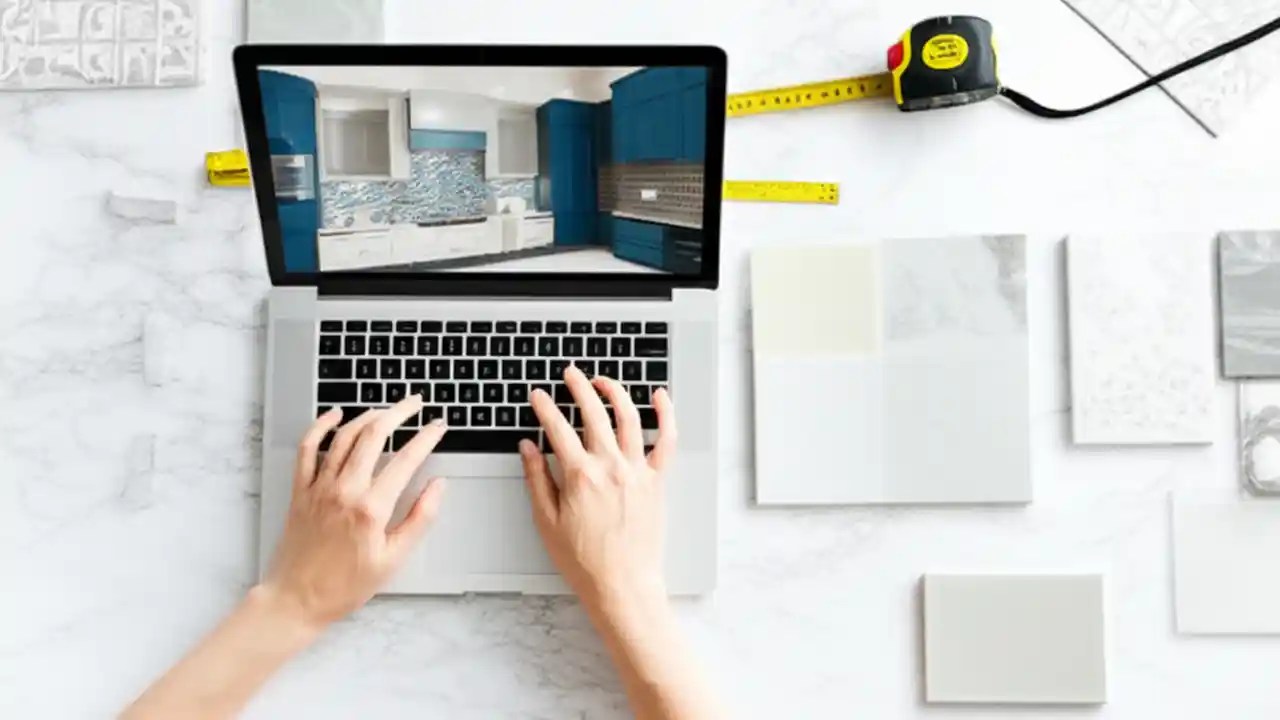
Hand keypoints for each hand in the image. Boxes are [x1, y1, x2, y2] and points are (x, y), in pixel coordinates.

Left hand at [258, 395, 447, 628]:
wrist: (296, 599)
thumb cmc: (344, 586)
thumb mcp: (394, 559)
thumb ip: (419, 518)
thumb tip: (438, 487)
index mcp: (371, 508)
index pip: (406, 459)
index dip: (427, 438)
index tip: (438, 427)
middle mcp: (344, 490)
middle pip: (374, 435)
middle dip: (399, 412)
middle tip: (415, 403)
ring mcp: (319, 487)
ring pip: (344, 436)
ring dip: (367, 416)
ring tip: (386, 409)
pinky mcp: (301, 491)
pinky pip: (307, 448)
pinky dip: (320, 426)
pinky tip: (335, 415)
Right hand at [519, 366, 675, 615]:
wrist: (622, 584)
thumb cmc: (585, 560)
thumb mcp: (547, 521)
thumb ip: (537, 479)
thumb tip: (527, 448)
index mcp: (580, 476)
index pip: (557, 428)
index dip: (545, 407)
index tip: (538, 396)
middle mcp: (610, 467)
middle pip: (593, 413)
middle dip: (577, 387)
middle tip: (569, 374)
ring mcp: (636, 471)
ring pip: (628, 417)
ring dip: (614, 392)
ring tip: (602, 381)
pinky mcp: (656, 481)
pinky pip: (666, 440)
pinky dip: (666, 414)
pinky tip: (660, 396)